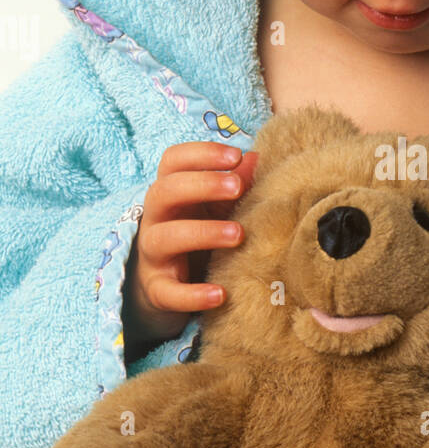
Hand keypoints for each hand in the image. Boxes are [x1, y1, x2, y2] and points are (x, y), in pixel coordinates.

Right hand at [124, 141, 258, 346]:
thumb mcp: (216, 208)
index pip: (172, 161)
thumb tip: (257, 158)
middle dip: (201, 185)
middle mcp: (155, 219)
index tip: (236, 155)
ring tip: (239, 235)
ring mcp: (153, 255)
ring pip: (164, 238)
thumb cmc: (197, 234)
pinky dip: (193, 294)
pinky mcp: (158, 290)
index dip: (201, 153)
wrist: (167, 288)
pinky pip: (169, 292)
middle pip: (164, 191)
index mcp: (170, 192)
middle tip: (237, 187)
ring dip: (202, 232)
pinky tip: (220, 294)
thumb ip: (234, 185)